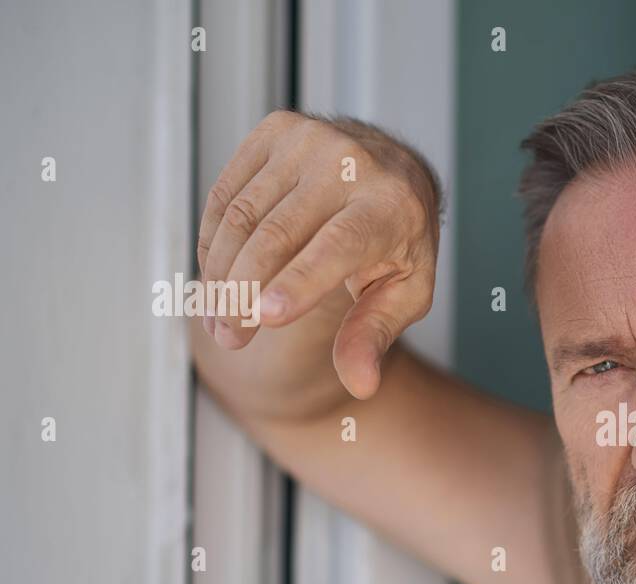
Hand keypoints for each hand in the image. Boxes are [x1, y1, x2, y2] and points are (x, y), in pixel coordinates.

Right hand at [196, 110, 440, 397]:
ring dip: (221, 273)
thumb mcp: (406, 292)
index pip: (338, 245)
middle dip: (244, 291)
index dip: (300, 281)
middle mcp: (349, 162)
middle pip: (277, 233)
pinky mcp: (274, 132)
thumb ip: (376, 334)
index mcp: (390, 204)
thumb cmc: (399, 241)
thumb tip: (361, 384)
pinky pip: (227, 194)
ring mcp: (308, 141)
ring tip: (218, 320)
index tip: (265, 317)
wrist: (394, 171)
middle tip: (231, 337)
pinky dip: (215, 241)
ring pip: (242, 215)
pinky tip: (217, 278)